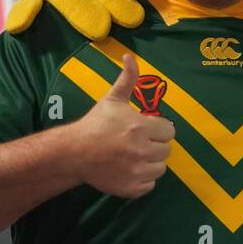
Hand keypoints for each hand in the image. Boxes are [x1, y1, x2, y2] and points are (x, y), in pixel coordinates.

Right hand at [71, 55, 174, 198]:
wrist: (73, 152)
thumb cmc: (96, 124)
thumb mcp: (113, 99)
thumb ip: (127, 79)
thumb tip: (130, 56)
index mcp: (141, 128)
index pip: (169, 131)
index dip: (158, 129)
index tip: (145, 129)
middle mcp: (141, 150)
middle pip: (166, 150)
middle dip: (154, 145)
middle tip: (137, 143)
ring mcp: (136, 171)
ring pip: (160, 168)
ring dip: (151, 163)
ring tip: (134, 156)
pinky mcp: (131, 188)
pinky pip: (149, 185)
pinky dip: (142, 179)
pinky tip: (129, 170)